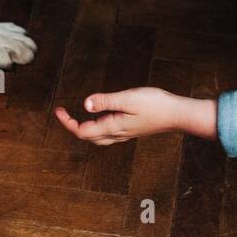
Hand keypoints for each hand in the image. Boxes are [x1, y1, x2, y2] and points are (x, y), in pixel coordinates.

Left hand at [54, 88, 217, 143]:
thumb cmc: (156, 105)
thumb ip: (106, 101)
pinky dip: (97, 127)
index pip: (82, 131)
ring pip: (97, 137)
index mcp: (113, 127)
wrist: (177, 115)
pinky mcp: (131, 130)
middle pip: (88, 136)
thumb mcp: (128, 98)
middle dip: (73, 126)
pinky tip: (100, 116)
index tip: (58, 110)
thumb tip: (85, 104)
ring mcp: (124, 134)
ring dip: (84, 128)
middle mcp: (116, 134)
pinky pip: (107, 133)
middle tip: (63, 112)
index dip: (67, 122)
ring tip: (76, 116)